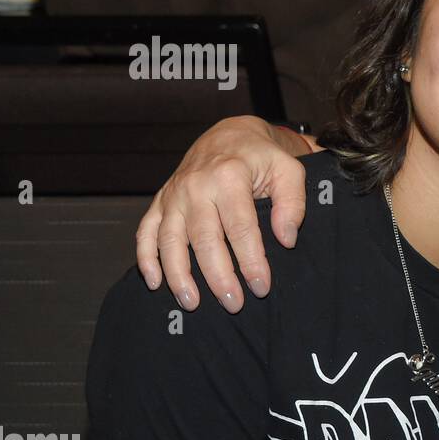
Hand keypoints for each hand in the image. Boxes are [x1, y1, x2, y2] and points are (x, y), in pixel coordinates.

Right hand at [135, 115, 308, 312]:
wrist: (230, 136)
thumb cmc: (262, 157)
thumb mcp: (289, 171)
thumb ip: (292, 204)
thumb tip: (286, 238)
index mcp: (229, 176)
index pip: (241, 228)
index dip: (251, 261)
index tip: (261, 286)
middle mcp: (196, 185)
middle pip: (204, 239)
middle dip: (218, 275)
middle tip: (233, 303)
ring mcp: (174, 194)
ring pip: (170, 239)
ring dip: (179, 274)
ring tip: (192, 303)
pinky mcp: (161, 201)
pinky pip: (146, 231)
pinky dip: (146, 257)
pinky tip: (154, 282)